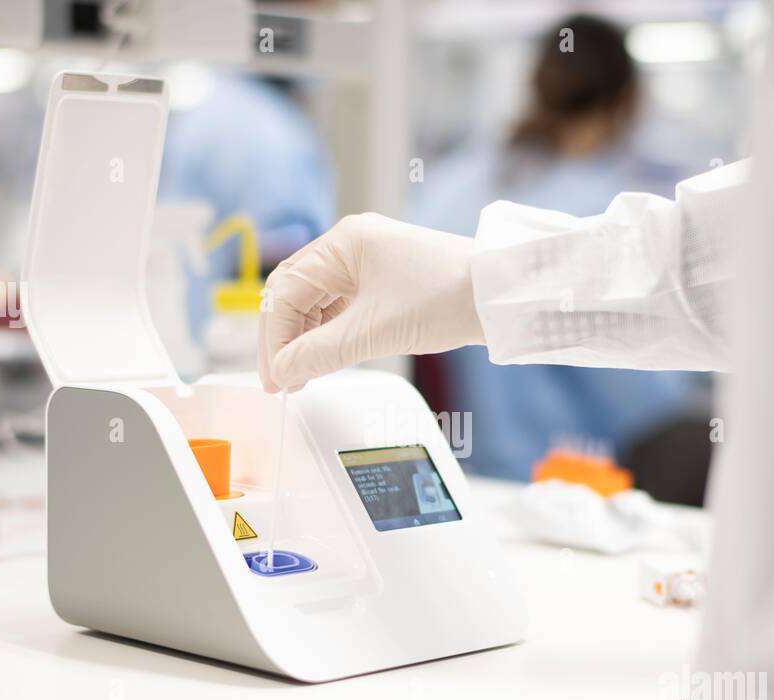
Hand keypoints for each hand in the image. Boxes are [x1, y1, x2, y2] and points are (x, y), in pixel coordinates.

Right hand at [258, 213, 483, 391]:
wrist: (498, 295)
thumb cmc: (446, 297)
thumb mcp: (374, 331)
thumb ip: (319, 353)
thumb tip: (282, 372)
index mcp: (342, 242)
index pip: (285, 290)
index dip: (274, 339)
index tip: (275, 377)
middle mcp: (349, 246)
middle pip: (294, 294)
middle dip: (283, 340)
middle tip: (280, 382)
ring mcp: (366, 263)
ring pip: (315, 303)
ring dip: (304, 339)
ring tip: (301, 376)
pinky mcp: (382, 281)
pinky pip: (339, 308)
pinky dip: (327, 335)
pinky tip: (323, 359)